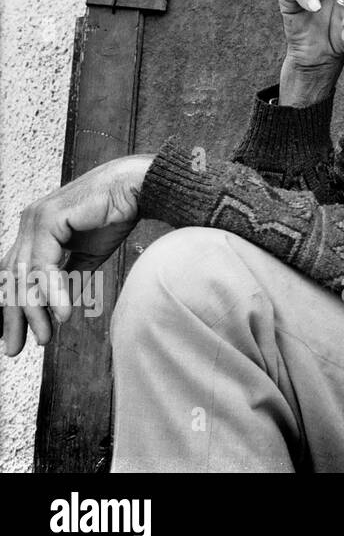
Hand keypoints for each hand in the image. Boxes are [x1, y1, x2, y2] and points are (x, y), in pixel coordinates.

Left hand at [1, 154, 153, 356]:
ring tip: (45, 336)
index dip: (14, 306)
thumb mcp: (90, 253)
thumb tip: (61, 304)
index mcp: (37, 229)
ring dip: (35, 311)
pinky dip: (52, 292)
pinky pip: (44, 265)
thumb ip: (71, 274)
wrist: (139, 187)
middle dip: (14, 316)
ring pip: (24, 275)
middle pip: (11, 277)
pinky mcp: (48, 220)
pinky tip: (63, 313)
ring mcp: (35, 220)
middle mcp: (30, 223)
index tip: (18, 335)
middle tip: (16, 348)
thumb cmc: (118, 212)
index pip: (14, 273)